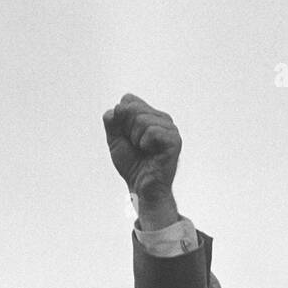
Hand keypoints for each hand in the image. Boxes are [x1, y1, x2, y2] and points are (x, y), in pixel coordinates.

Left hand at [103, 93, 180, 228]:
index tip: (127, 138)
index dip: (120, 120)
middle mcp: (162, 118)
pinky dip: (144, 144)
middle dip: (126, 129)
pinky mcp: (174, 140)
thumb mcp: (115, 139)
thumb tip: (118, 108)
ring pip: (141, 119)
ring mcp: (170, 128)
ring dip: (135, 139)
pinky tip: (151, 153)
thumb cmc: (132, 164)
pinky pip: (151, 131)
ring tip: (144, 151)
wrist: (141, 187)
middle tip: (136, 146)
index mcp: (150, 115)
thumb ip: (112, 121)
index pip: (127, 100)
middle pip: (132, 108)